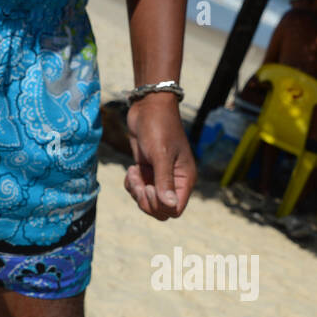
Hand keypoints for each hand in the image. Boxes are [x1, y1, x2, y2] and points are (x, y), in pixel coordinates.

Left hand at [123, 93, 196, 219]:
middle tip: (139, 183)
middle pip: (160, 210)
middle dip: (145, 201)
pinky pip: (138, 190)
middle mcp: (175, 181)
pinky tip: (132, 168)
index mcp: (185, 179)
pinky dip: (132, 185)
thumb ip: (164, 181)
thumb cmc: (158, 127)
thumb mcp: (160, 154)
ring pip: (147, 201)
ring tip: (133, 171)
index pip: (175, 210)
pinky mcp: (148, 172)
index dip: (160, 206)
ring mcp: (160, 177)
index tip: (149, 188)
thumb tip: (170, 206)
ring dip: (136, 191)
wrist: (147, 106)